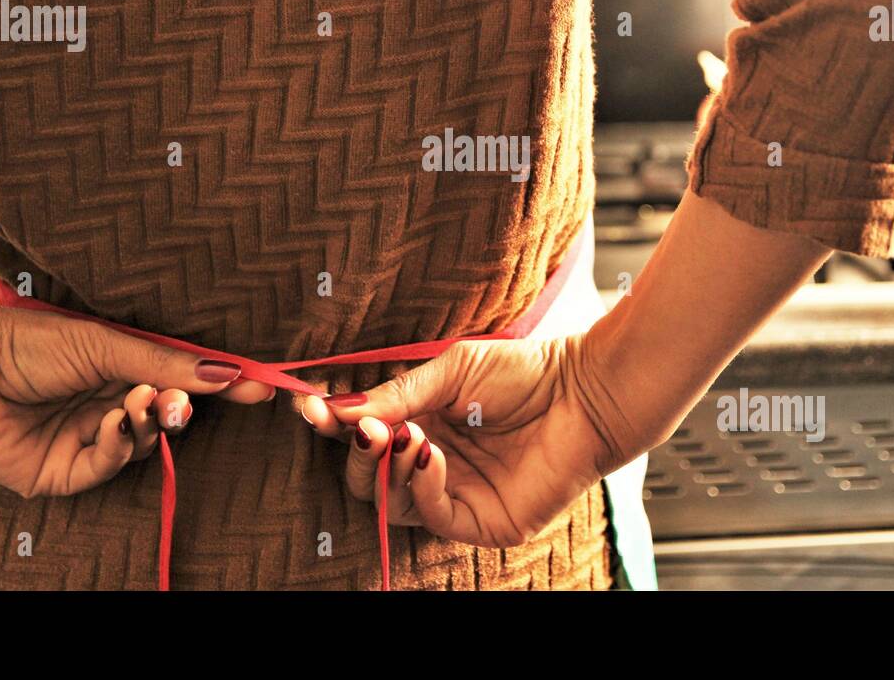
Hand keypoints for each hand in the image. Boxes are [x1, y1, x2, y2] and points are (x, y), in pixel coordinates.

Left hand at [0, 294, 274, 497]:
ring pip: (142, 445)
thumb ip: (166, 361)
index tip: (262, 387)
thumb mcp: (106, 344)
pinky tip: (114, 420)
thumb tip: (225, 372)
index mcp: (120, 369)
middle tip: (189, 397)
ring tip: (142, 399)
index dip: (221, 386)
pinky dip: (119, 445)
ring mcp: (86, 440)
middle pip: (167, 417)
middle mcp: (107, 405)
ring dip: (149, 423)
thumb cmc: (25, 342)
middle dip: (183, 407)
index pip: (182, 381)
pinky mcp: (62, 473)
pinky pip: (108, 467)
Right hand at [301, 334, 632, 547]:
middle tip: (356, 425)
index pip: (364, 435)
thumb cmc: (525, 373)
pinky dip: (420, 485)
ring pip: (391, 503)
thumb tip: (339, 411)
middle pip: (367, 477)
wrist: (584, 391)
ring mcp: (456, 496)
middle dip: (355, 452)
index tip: (309, 407)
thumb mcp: (449, 370)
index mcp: (420, 425)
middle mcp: (431, 464)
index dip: (333, 425)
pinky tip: (427, 452)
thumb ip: (397, 393)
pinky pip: (434, 515)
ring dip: (385, 468)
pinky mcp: (482, 522)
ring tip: (401, 433)